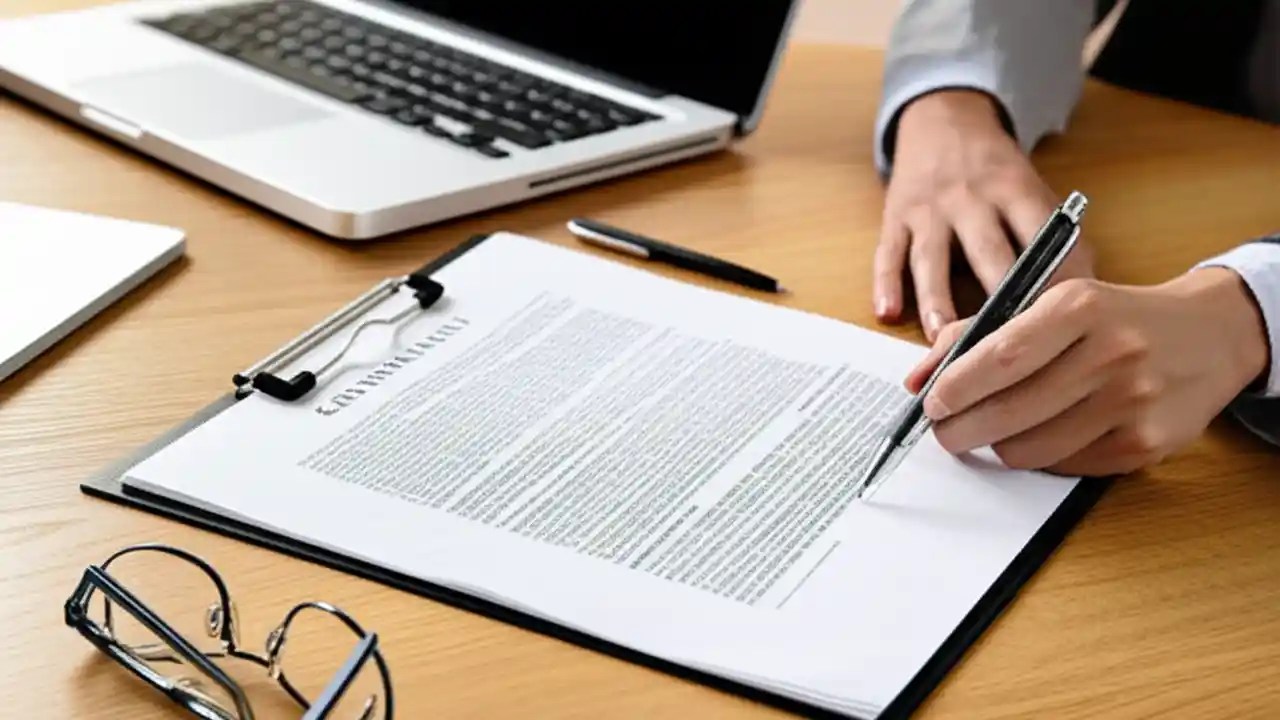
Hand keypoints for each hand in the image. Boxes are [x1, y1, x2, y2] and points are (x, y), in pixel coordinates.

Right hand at [875, 90, 1093, 340]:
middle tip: (1007, 346)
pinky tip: (887, 313)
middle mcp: (970, 197)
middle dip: (999, 298)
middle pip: (987, 251)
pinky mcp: (895, 216)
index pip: (1040, 236)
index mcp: (1014, 188)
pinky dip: (885, 284)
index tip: (1063, 321)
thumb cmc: (996, 169)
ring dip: (937, 299)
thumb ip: (1055, 234)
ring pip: (931, 258)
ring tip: (941, 339)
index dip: (1053, 278)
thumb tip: (1083, 294)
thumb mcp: (1032, 186)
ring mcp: (929, 209)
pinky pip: (888, 253)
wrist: (943, 118)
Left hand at [904, 270, 1269, 475]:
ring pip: (1031, 448)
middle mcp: (1111, 352)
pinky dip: (1041, 458)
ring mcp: (1132, 401)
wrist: (1211, 335)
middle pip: (1010, 409)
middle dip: (961, 429)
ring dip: (999, 447)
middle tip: (945, 432)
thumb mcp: (1052, 304)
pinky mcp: (1145, 444)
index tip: (930, 403)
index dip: (956, 386)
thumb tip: (916, 378)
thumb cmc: (1113, 318)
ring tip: (996, 431)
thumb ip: (978, 334)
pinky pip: (1066, 467)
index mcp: (1080, 306)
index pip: (1001, 355)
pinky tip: (1045, 435)